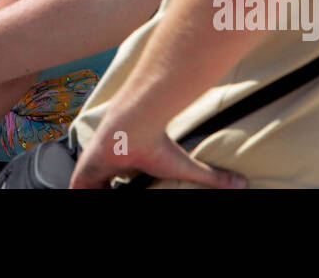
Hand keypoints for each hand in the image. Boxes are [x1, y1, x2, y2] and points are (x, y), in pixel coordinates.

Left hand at [69, 107, 246, 189]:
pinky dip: (79, 195)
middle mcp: (108, 166)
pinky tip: (85, 199)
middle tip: (116, 194)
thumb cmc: (158, 142)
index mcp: (125, 167)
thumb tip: (242, 184)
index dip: (117, 190)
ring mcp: (94, 167)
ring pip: (87, 189)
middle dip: (104, 191)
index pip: (115, 185)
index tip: (124, 191)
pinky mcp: (85, 170)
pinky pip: (76, 190)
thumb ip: (211, 176)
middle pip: (100, 187)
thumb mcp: (185, 166)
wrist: (138, 121)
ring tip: (103, 198)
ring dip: (93, 192)